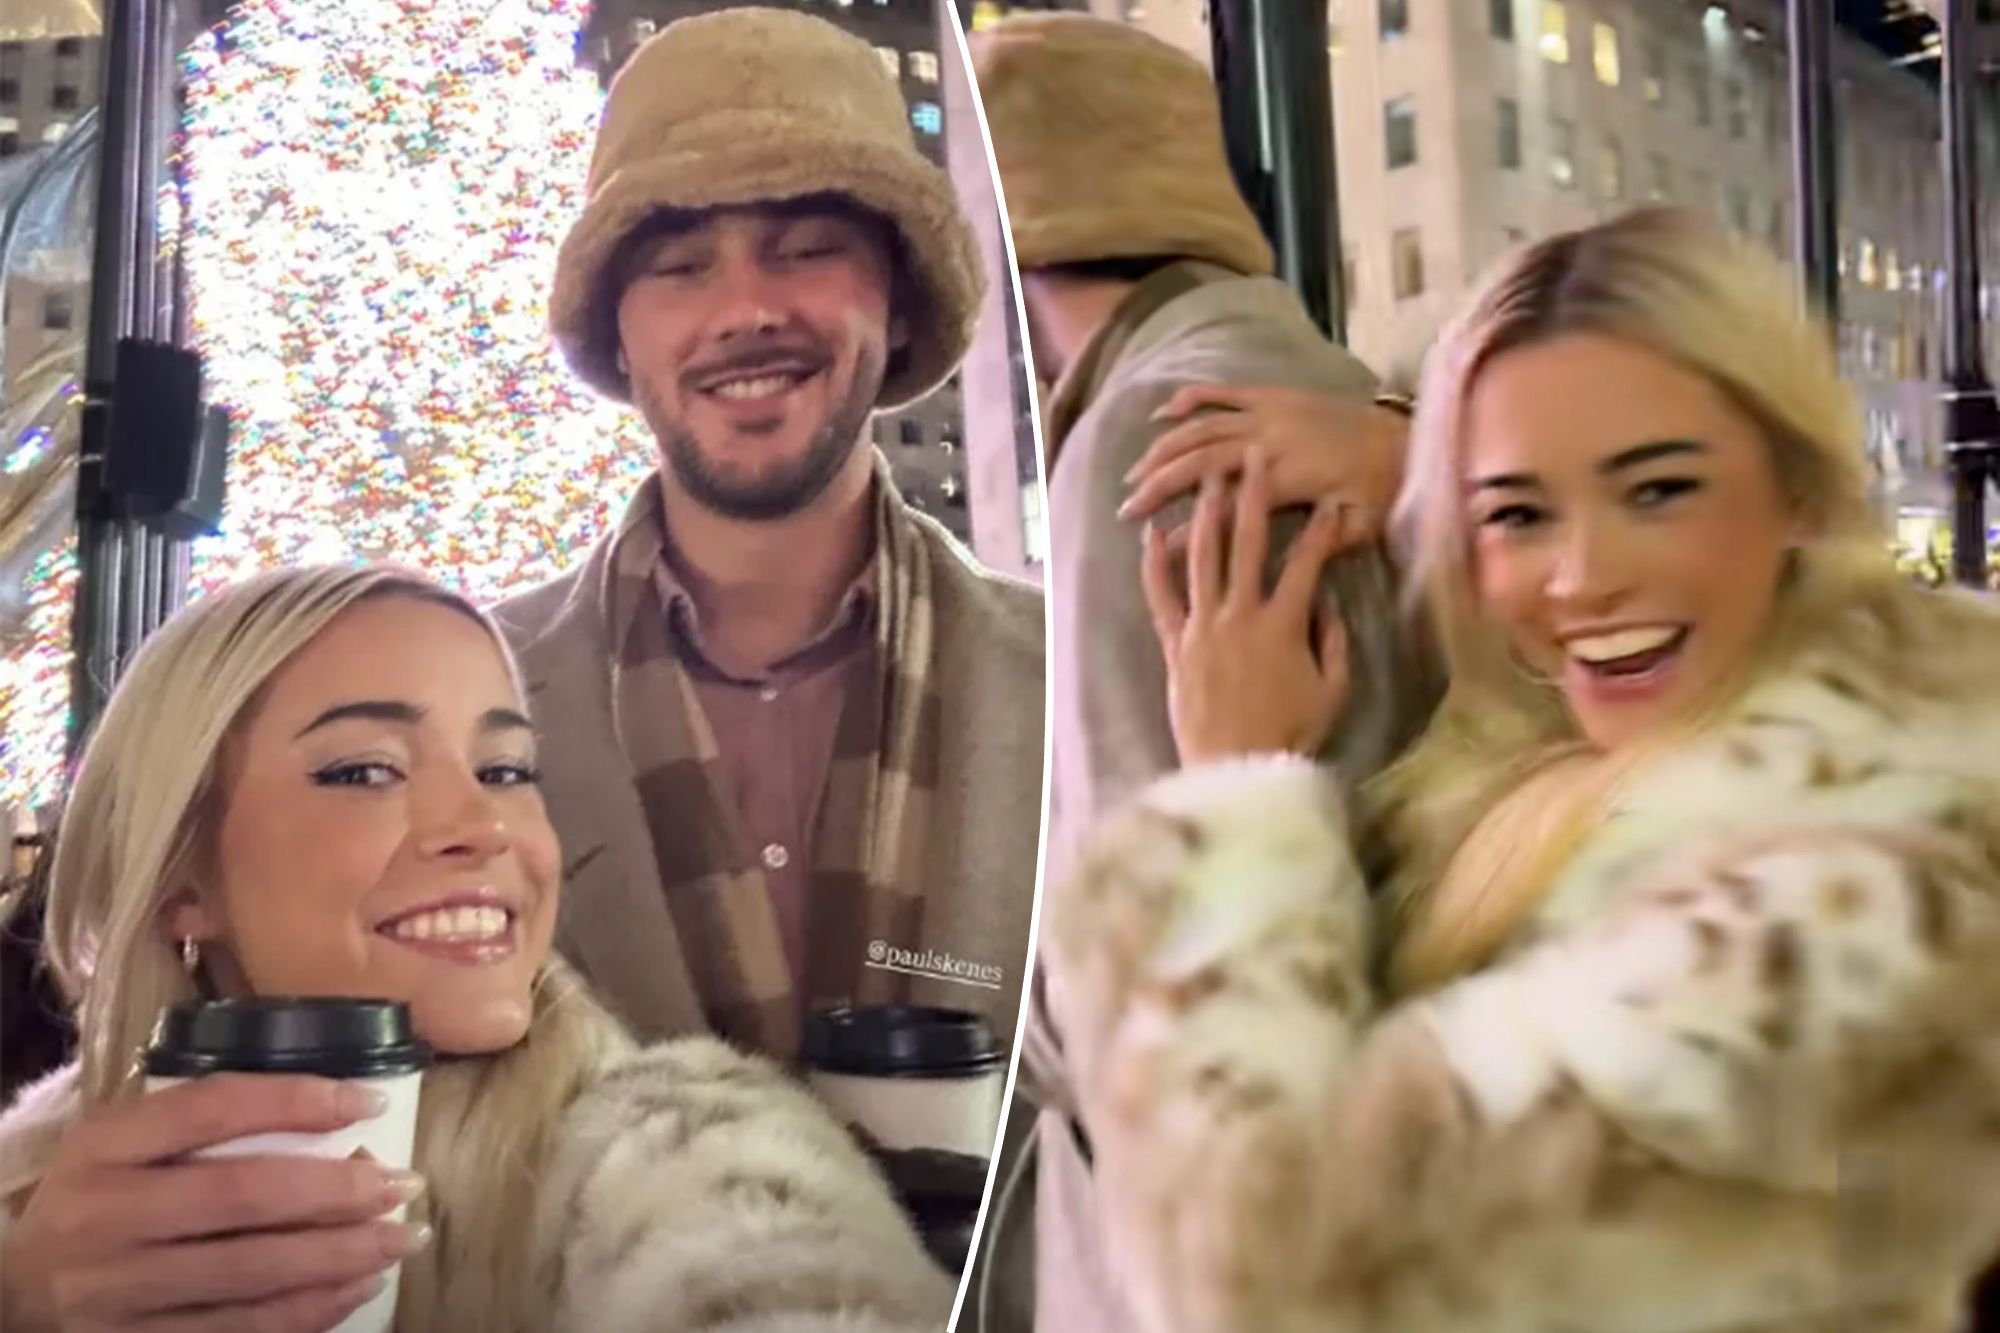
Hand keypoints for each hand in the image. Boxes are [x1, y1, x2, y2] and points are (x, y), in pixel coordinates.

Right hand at [1, 1075, 429, 1332]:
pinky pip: (240, 1332)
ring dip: (341, 1256)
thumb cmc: (98, 1196)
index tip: (371, 1101)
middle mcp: (108, 1216)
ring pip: (250, 1273)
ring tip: (400, 1238)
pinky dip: (309, 1312)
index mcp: (106, 1147)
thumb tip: (338, 1115)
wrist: (13, 1290)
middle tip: (404, 1184)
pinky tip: (358, 1287)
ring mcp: (119, 1291)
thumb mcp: (125, 1141)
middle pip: (242, 1197)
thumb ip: (209, 1121)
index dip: (298, 1100)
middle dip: (337, 1191)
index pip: (212, 1107)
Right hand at [1119, 383, 1407, 543]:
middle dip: (1158, 481)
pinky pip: (1225, 391)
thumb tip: (1272, 564)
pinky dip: (1191, 398)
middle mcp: (1272, 439)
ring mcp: (1271, 412)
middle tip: (1126, 506)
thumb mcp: (1361, 528)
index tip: (1152, 538)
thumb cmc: (1385, 491)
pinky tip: (1163, 412)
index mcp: (1291, 476)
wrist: (1409, 439)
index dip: (1184, 518)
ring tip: (1134, 471)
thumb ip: (1318, 545)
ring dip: (1164, 447)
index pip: (1224, 500)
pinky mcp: (1275, 396)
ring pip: (1203, 425)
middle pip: (1200, 459)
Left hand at [1139, 447, 1352, 765]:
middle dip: (1251, 496)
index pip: (1306, 564)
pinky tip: (1153, 536)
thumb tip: (1327, 604)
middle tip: (1252, 459)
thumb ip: (1334, 642)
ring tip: (1207, 479)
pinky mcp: (1175, 645)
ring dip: (1205, 514)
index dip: (1322, 531)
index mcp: (1283, 624)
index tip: (1332, 504)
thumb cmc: (1290, 735)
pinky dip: (1156, 565)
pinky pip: (1161, 598)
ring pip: (1202, 558)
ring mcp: (1203, 627)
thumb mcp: (1333, 691)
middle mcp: (1240, 615)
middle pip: (1247, 543)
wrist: (1237, 770)